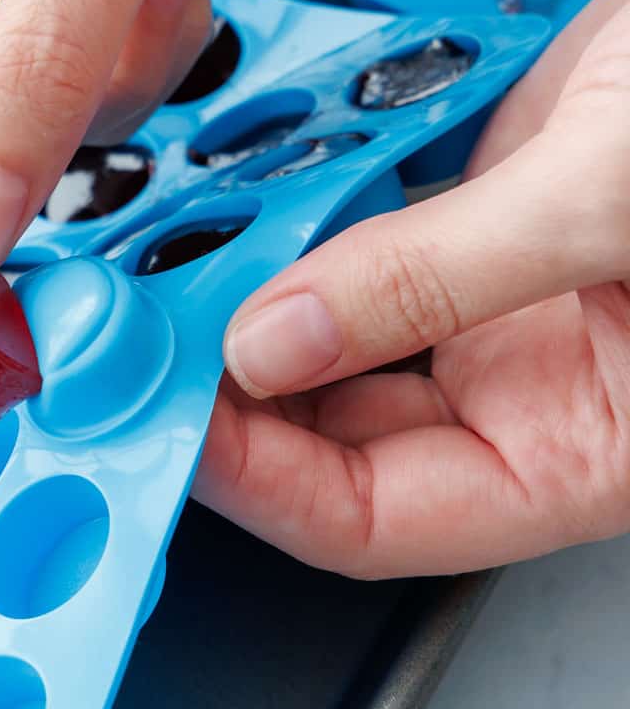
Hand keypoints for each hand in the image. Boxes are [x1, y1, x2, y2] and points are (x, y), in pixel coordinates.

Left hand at [199, 0, 629, 577]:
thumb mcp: (612, 201)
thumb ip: (438, 279)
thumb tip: (275, 344)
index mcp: (584, 444)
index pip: (379, 518)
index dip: (257, 483)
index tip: (163, 413)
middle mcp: (530, 384)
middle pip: (331, 433)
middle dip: (223, 390)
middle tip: (127, 333)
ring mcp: (496, 295)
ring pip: (329, 328)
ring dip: (244, 296)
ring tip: (159, 261)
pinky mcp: (479, 205)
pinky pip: (358, 231)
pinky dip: (294, 213)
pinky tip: (238, 190)